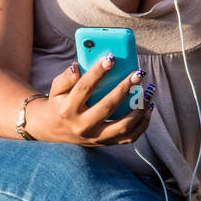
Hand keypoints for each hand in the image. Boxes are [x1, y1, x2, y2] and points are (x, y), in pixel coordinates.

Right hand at [26, 55, 152, 146]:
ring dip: (139, 109)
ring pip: (123, 127)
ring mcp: (95, 138)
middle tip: (139, 73)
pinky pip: (129, 137)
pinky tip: (148, 108)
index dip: (98, 72)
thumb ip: (65, 77)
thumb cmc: (58, 103)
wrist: (52, 130)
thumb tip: (76, 67)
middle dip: (125, 88)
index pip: (84, 88)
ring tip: (148, 91)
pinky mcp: (105, 143)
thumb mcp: (56, 89)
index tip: (111, 57)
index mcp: (68, 110)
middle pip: (107, 107)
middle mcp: (82, 126)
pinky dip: (142, 124)